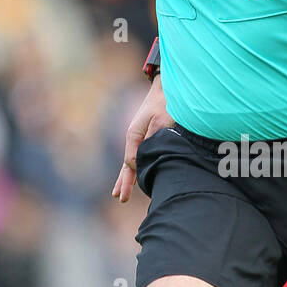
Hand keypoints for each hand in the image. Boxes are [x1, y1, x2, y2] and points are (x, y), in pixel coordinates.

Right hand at [112, 77, 173, 202]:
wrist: (167, 88)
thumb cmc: (165, 103)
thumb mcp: (160, 121)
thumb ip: (152, 140)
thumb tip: (143, 159)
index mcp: (133, 135)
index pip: (131, 162)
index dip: (135, 175)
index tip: (139, 183)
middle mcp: (133, 138)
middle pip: (126, 166)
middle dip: (124, 183)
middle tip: (120, 198)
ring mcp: (137, 138)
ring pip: (129, 163)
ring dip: (125, 179)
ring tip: (118, 194)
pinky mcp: (144, 137)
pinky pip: (136, 157)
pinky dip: (132, 170)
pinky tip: (132, 179)